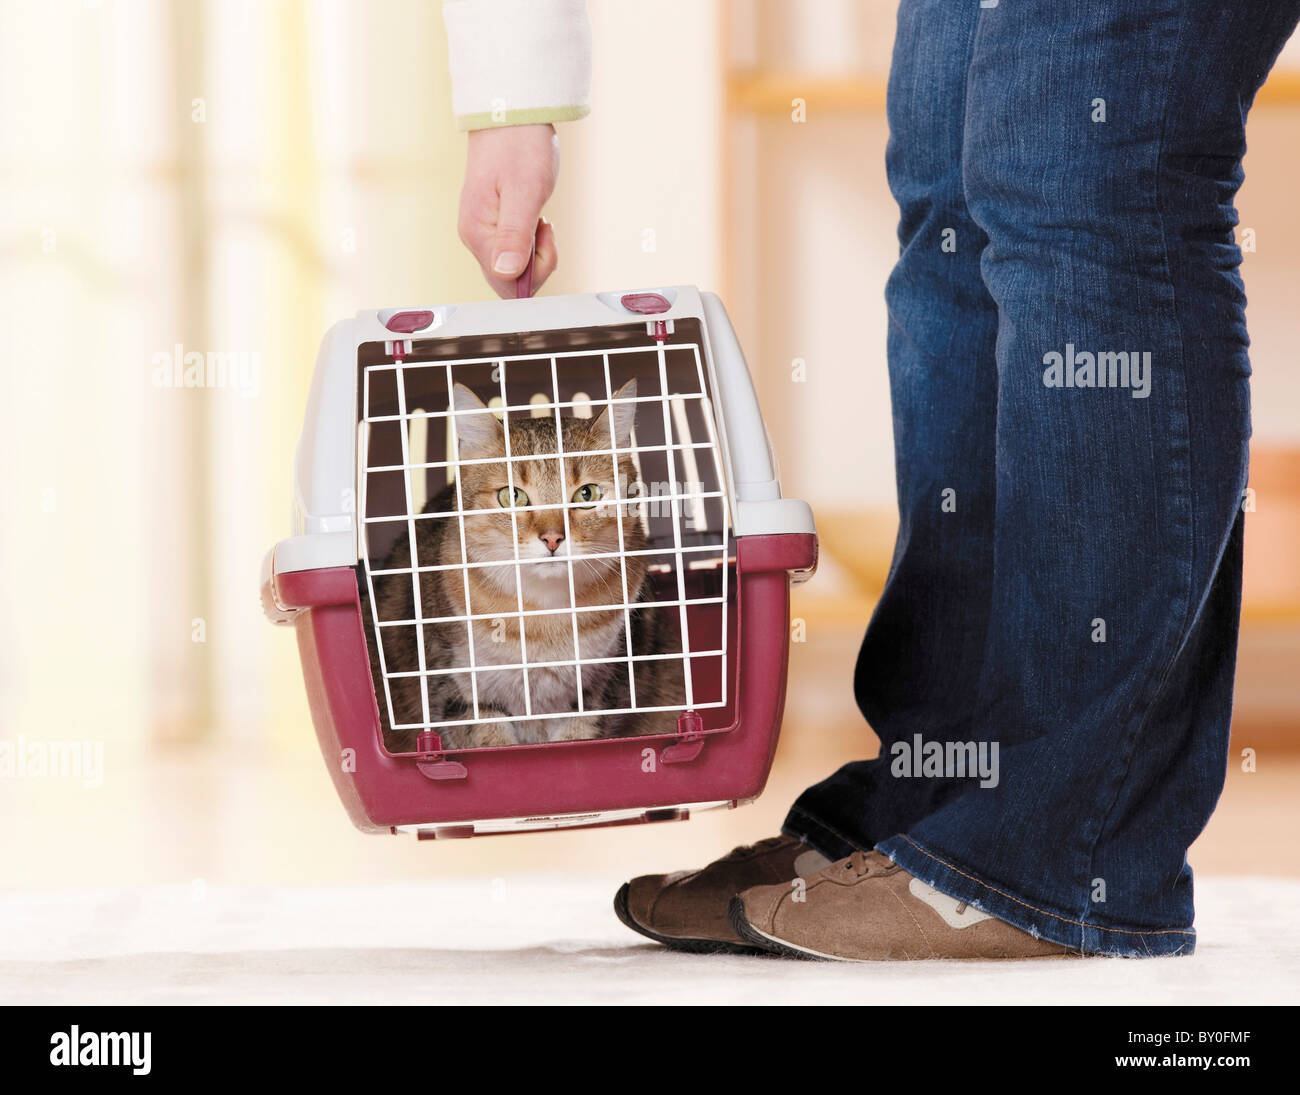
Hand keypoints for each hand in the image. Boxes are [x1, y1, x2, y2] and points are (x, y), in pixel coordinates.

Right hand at [458, 124, 559, 297]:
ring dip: (536, 249)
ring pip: (514, 266)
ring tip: (538, 215)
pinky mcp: (492, 225)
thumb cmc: (519, 146)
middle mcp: (475, 238)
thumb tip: (506, 273)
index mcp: (477, 234)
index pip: (506, 283)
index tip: (545, 237)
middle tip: (544, 225)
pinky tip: (533, 216)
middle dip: (536, 262)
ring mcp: (482, 232)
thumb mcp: (525, 191)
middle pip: (509, 280)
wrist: (510, 115)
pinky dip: (531, 240)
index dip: (534, 272)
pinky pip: (514, 250)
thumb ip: (514, 235)